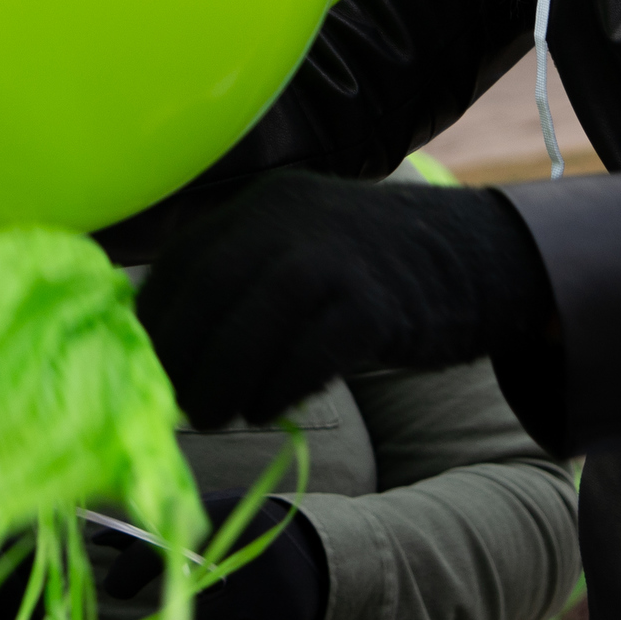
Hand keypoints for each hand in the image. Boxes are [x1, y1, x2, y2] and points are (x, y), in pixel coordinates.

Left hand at [98, 498, 327, 619]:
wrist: (317, 554)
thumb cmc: (246, 538)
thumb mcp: (213, 521)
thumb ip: (163, 532)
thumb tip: (100, 539)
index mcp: (230, 517)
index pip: (168, 544)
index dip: (133, 567)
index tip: (113, 585)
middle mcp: (249, 555)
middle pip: (186, 596)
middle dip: (185, 599)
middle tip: (200, 590)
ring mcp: (268, 596)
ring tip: (237, 597)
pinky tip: (248, 615)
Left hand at [135, 170, 550, 427]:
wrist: (477, 254)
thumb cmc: (371, 266)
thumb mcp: (300, 244)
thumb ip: (241, 277)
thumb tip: (165, 344)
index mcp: (263, 204)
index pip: (182, 260)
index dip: (154, 319)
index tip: (142, 366)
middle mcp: (291, 217)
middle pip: (209, 289)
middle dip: (179, 355)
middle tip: (175, 402)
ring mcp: (335, 256)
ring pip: (253, 322)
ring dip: (221, 381)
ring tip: (213, 415)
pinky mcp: (375, 302)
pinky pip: (309, 352)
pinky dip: (277, 386)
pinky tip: (268, 406)